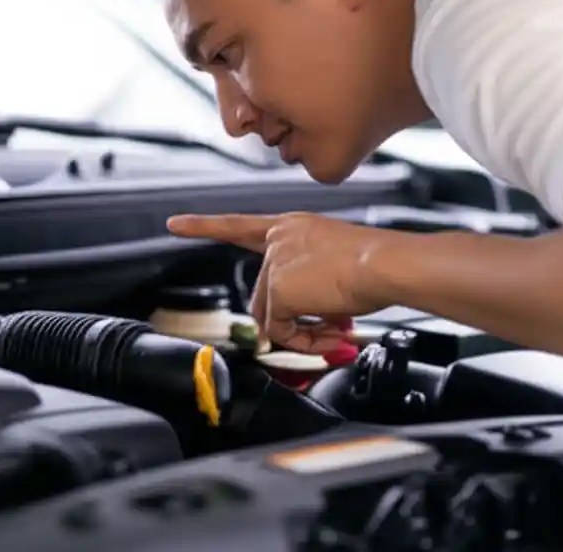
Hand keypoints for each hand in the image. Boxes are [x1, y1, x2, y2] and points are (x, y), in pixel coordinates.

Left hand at [167, 212, 386, 352]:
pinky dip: (303, 340)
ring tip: (337, 328)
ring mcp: (275, 262)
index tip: (174, 223)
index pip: (239, 225)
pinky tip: (331, 329)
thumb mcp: (333, 266)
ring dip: (302, 333)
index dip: (204, 226)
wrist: (388, 263)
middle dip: (292, 321)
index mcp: (292, 227)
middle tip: (330, 330)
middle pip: (265, 295)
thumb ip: (306, 288)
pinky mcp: (278, 287)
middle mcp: (279, 238)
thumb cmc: (377, 264)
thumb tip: (294, 325)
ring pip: (271, 316)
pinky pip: (280, 330)